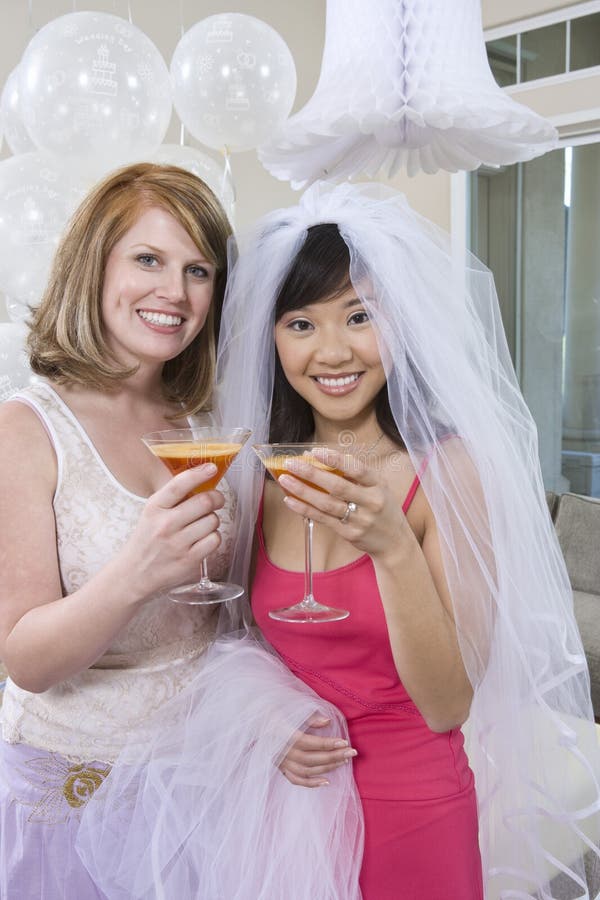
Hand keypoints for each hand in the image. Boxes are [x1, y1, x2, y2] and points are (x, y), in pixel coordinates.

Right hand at [122, 463, 224, 599]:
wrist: (134, 574)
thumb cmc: (146, 540)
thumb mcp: (151, 514)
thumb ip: (173, 499)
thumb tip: (202, 479)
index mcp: (154, 507)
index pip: (179, 484)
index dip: (199, 473)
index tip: (212, 468)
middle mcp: (165, 524)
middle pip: (205, 502)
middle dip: (217, 498)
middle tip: (216, 499)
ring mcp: (178, 543)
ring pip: (213, 520)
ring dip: (213, 520)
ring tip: (203, 524)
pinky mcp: (189, 560)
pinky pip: (215, 539)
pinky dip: (214, 537)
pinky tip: (203, 538)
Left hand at [277, 447, 412, 559]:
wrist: (394, 542)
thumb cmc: (381, 508)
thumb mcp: (377, 487)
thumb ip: (354, 474)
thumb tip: (318, 457)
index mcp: (378, 484)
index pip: (357, 469)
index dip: (335, 460)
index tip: (315, 451)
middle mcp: (371, 501)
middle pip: (338, 486)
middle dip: (312, 473)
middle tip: (291, 463)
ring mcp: (360, 520)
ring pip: (326, 504)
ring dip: (303, 491)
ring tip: (285, 479)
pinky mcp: (349, 533)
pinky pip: (323, 518)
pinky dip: (305, 509)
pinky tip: (290, 500)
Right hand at [279, 713, 356, 787]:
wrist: (255, 722)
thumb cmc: (276, 713)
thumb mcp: (291, 709)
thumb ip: (310, 717)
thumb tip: (328, 721)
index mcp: (286, 735)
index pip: (311, 742)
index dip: (328, 743)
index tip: (344, 742)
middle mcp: (284, 751)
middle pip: (312, 758)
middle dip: (334, 756)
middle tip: (352, 752)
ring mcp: (282, 762)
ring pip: (307, 770)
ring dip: (327, 767)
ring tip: (344, 761)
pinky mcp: (280, 768)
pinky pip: (296, 780)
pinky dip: (311, 783)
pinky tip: (326, 781)